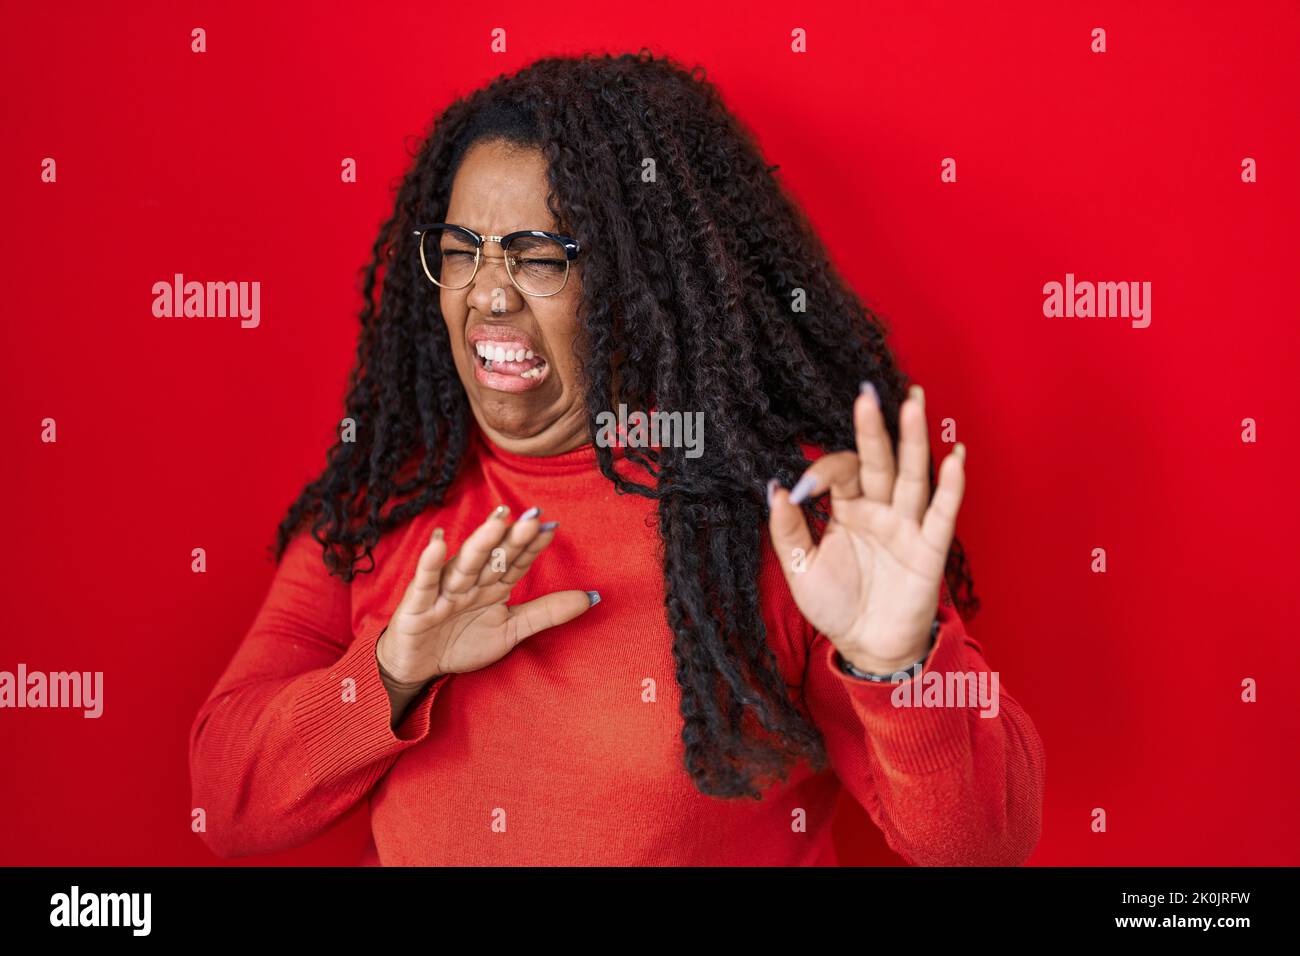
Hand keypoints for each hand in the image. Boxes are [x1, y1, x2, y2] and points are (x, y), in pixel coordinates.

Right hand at [376, 506, 598, 684]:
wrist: (416, 668)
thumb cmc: (461, 642)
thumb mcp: (511, 629)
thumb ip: (548, 612)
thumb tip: (593, 597)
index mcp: (491, 585)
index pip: (516, 562)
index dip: (532, 547)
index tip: (553, 527)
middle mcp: (469, 582)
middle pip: (494, 558)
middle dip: (512, 539)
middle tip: (533, 517)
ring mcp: (443, 591)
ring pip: (465, 564)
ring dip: (480, 543)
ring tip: (498, 520)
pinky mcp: (417, 605)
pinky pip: (424, 582)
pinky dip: (430, 564)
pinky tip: (438, 543)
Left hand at [767, 383, 965, 673]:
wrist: (865, 648)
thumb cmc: (835, 605)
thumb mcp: (800, 568)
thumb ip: (787, 530)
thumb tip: (774, 488)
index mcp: (849, 509)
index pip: (842, 471)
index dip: (823, 471)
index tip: (803, 488)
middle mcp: (880, 509)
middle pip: (880, 460)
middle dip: (876, 426)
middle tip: (870, 391)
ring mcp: (907, 527)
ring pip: (912, 476)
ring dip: (915, 440)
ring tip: (914, 402)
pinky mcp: (929, 551)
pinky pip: (941, 516)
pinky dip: (949, 488)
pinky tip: (954, 459)